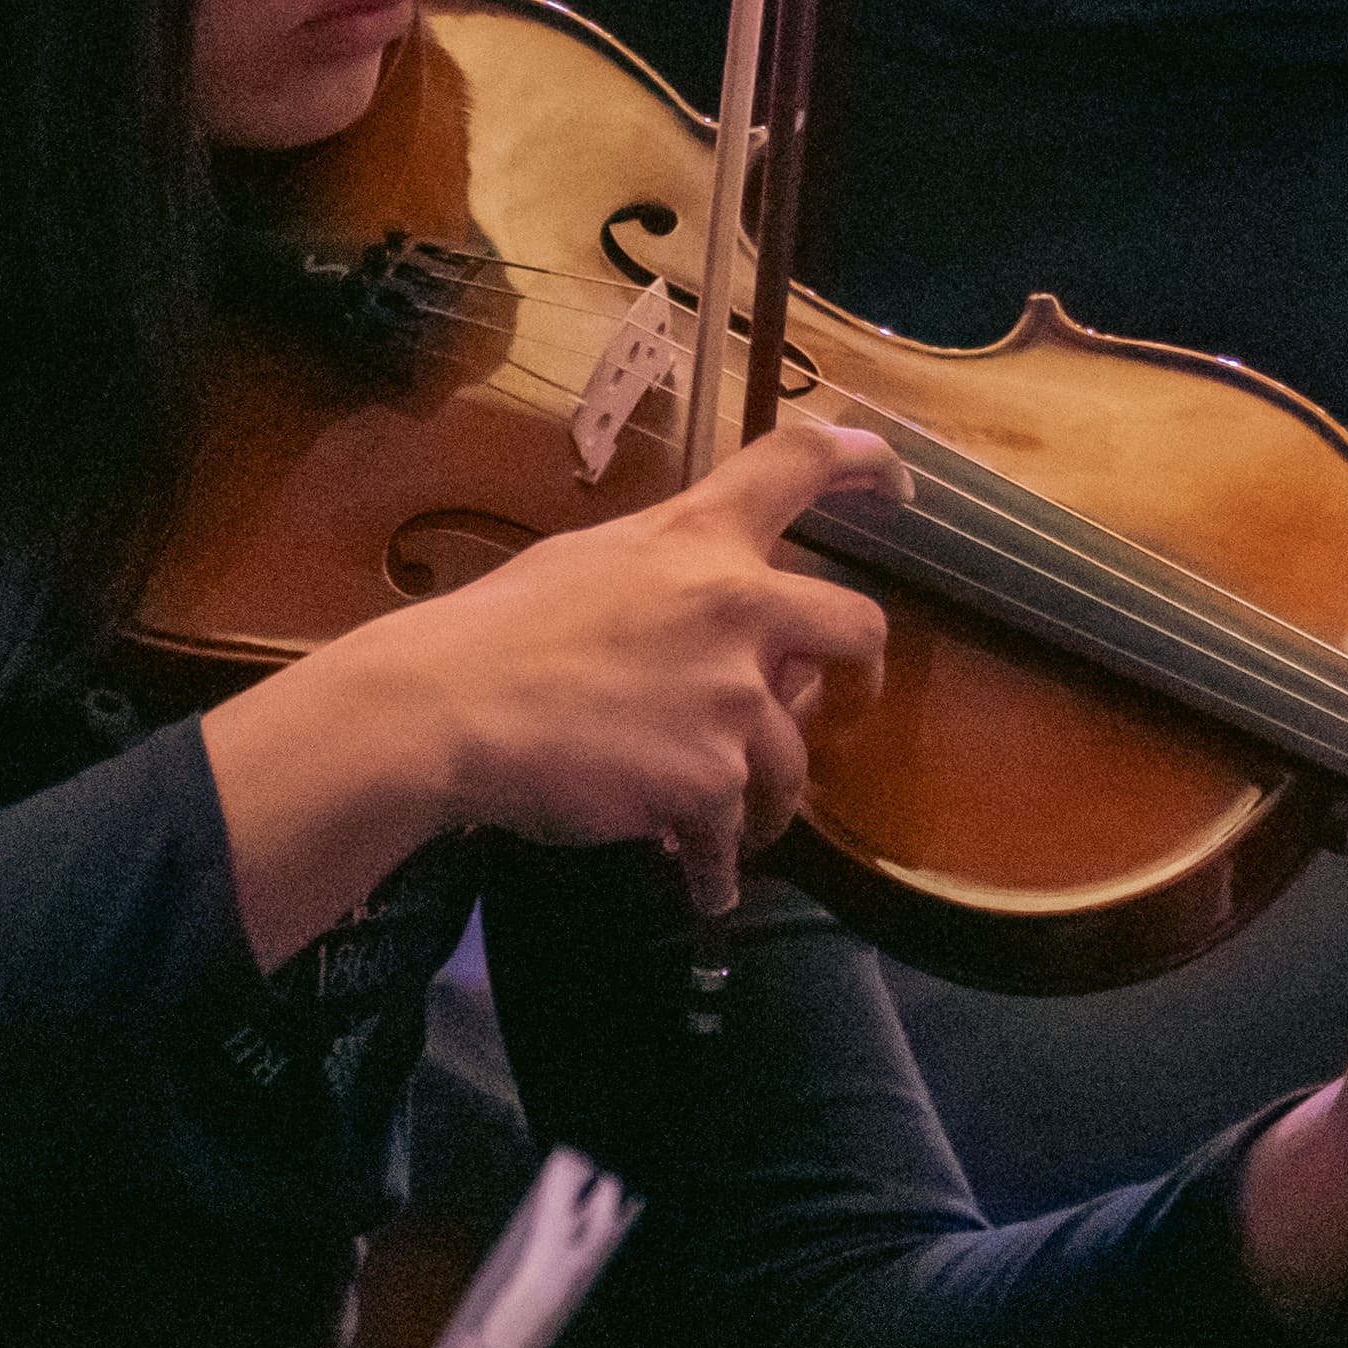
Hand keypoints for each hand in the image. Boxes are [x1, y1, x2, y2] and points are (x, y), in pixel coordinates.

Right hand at [264, 414, 897, 945]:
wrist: (449, 708)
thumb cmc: (497, 630)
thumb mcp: (588, 566)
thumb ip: (661, 579)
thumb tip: (690, 612)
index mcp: (699, 536)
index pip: (802, 461)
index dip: (868, 462)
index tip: (899, 488)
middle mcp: (737, 604)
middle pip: (858, 627)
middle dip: (860, 676)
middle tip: (840, 704)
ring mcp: (732, 694)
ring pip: (793, 760)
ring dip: (767, 802)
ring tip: (728, 831)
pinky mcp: (712, 778)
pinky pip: (734, 836)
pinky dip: (716, 868)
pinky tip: (699, 887)